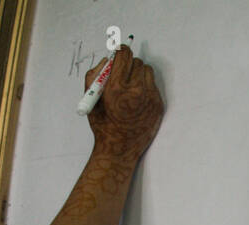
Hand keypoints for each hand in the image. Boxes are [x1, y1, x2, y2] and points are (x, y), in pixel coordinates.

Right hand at [84, 46, 162, 162]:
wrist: (119, 149)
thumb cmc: (103, 125)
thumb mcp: (91, 99)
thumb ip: (95, 75)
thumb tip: (108, 59)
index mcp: (116, 88)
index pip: (123, 55)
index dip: (120, 52)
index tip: (119, 53)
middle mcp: (135, 91)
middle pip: (136, 61)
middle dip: (128, 64)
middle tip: (123, 72)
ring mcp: (149, 98)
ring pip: (147, 71)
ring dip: (139, 74)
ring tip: (130, 87)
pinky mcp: (158, 105)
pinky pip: (153, 86)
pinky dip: (145, 88)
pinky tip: (137, 100)